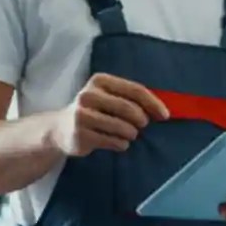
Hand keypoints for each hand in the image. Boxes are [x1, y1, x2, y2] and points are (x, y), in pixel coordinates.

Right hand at [52, 73, 169, 156]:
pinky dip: (122, 144)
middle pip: (129, 109)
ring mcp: (82, 116)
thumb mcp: (108, 97)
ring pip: (123, 128)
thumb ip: (131, 99)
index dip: (153, 103)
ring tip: (128, 134)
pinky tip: (118, 142)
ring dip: (132, 134)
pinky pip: (114, 142)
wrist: (60, 129)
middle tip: (141, 126)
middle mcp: (88, 95)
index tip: (165, 116)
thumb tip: (163, 111)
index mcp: (99, 81)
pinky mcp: (81, 135)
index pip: (134, 90)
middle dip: (142, 120)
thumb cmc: (93, 111)